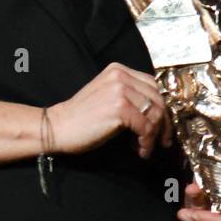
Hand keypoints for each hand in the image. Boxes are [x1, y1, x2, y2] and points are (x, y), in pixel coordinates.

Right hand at [48, 62, 170, 157]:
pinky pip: (146, 127)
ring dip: (154, 135)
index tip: (161, 126)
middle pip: (158, 100)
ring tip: (144, 147)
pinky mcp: (120, 108)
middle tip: (161, 141)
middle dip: (163, 124)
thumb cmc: (81, 118)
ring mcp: (120, 90)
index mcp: (117, 70)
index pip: (153, 87)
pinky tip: (139, 150)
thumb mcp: (107, 96)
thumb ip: (129, 95)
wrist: (57, 127)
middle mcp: (120, 76)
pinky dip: (146, 142)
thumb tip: (159, 112)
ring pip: (155, 114)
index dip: (161, 108)